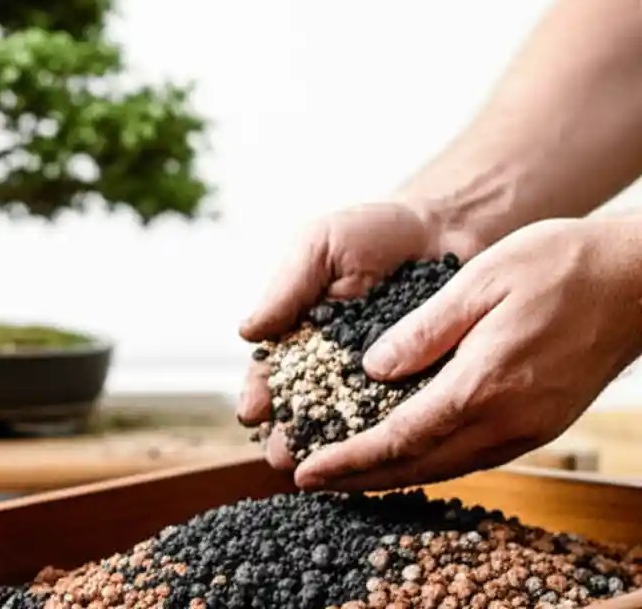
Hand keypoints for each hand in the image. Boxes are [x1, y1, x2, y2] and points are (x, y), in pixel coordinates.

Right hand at [237, 202, 465, 467]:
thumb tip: (247, 331)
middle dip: (290, 435)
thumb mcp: (319, 245)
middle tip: (282, 457)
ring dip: (334, 448)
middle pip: (306, 409)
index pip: (272, 372)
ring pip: (351, 423)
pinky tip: (381, 457)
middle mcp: (335, 366)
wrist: (448, 227)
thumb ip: (286, 287)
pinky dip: (390, 437)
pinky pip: (404, 417)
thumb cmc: (374, 231)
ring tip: (323, 468)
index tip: (252, 412)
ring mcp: (379, 382)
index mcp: (301, 336)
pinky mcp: (423, 388)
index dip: (260, 393)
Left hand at [295, 216, 641, 491]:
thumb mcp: (478, 281)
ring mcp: (530, 429)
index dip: (349, 460)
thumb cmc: (559, 265)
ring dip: (393, 477)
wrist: (639, 279)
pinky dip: (431, 462)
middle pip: (419, 468)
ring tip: (346, 476)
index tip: (306, 471)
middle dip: (359, 481)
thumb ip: (423, 331)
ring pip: (448, 468)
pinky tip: (406, 455)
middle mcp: (508, 420)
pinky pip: (475, 456)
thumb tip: (371, 370)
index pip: (400, 439)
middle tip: (310, 483)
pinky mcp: (542, 425)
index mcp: (484, 384)